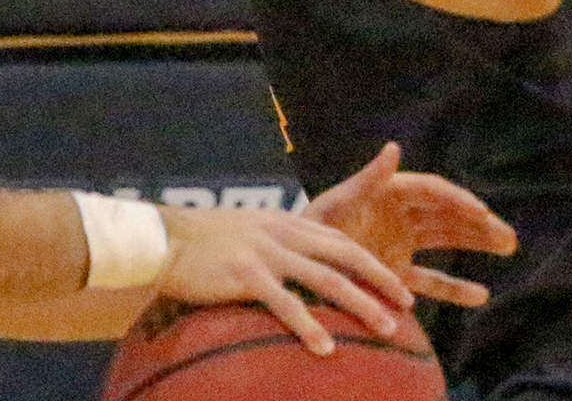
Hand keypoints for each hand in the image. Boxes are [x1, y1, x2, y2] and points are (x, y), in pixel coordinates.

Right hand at [154, 204, 412, 355]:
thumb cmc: (204, 242)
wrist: (163, 238)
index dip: (374, 263)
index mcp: (287, 223)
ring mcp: (266, 253)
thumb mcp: (250, 233)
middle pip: (345, 255)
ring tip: (386, 328)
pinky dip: (309, 326)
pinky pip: (285, 303)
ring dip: (360, 304)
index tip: (401, 285)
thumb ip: (279, 246)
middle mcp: (283, 234)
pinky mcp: (246, 276)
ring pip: (326, 279)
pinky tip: (327, 348)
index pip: (342, 241)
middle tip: (408, 306)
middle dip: (381, 279)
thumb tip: (302, 272)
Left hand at [304, 142, 517, 307]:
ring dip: (477, 244)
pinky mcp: (394, 274)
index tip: (482, 212)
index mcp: (388, 192)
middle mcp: (399, 216)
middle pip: (448, 216)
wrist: (292, 267)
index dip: (458, 200)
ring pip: (448, 242)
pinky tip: (481, 294)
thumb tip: (394, 148)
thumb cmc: (310, 228)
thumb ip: (367, 180)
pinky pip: (430, 281)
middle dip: (479, 224)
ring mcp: (400, 245)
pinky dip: (455, 288)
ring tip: (509, 248)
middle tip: (509, 236)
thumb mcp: (337, 204)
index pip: (433, 192)